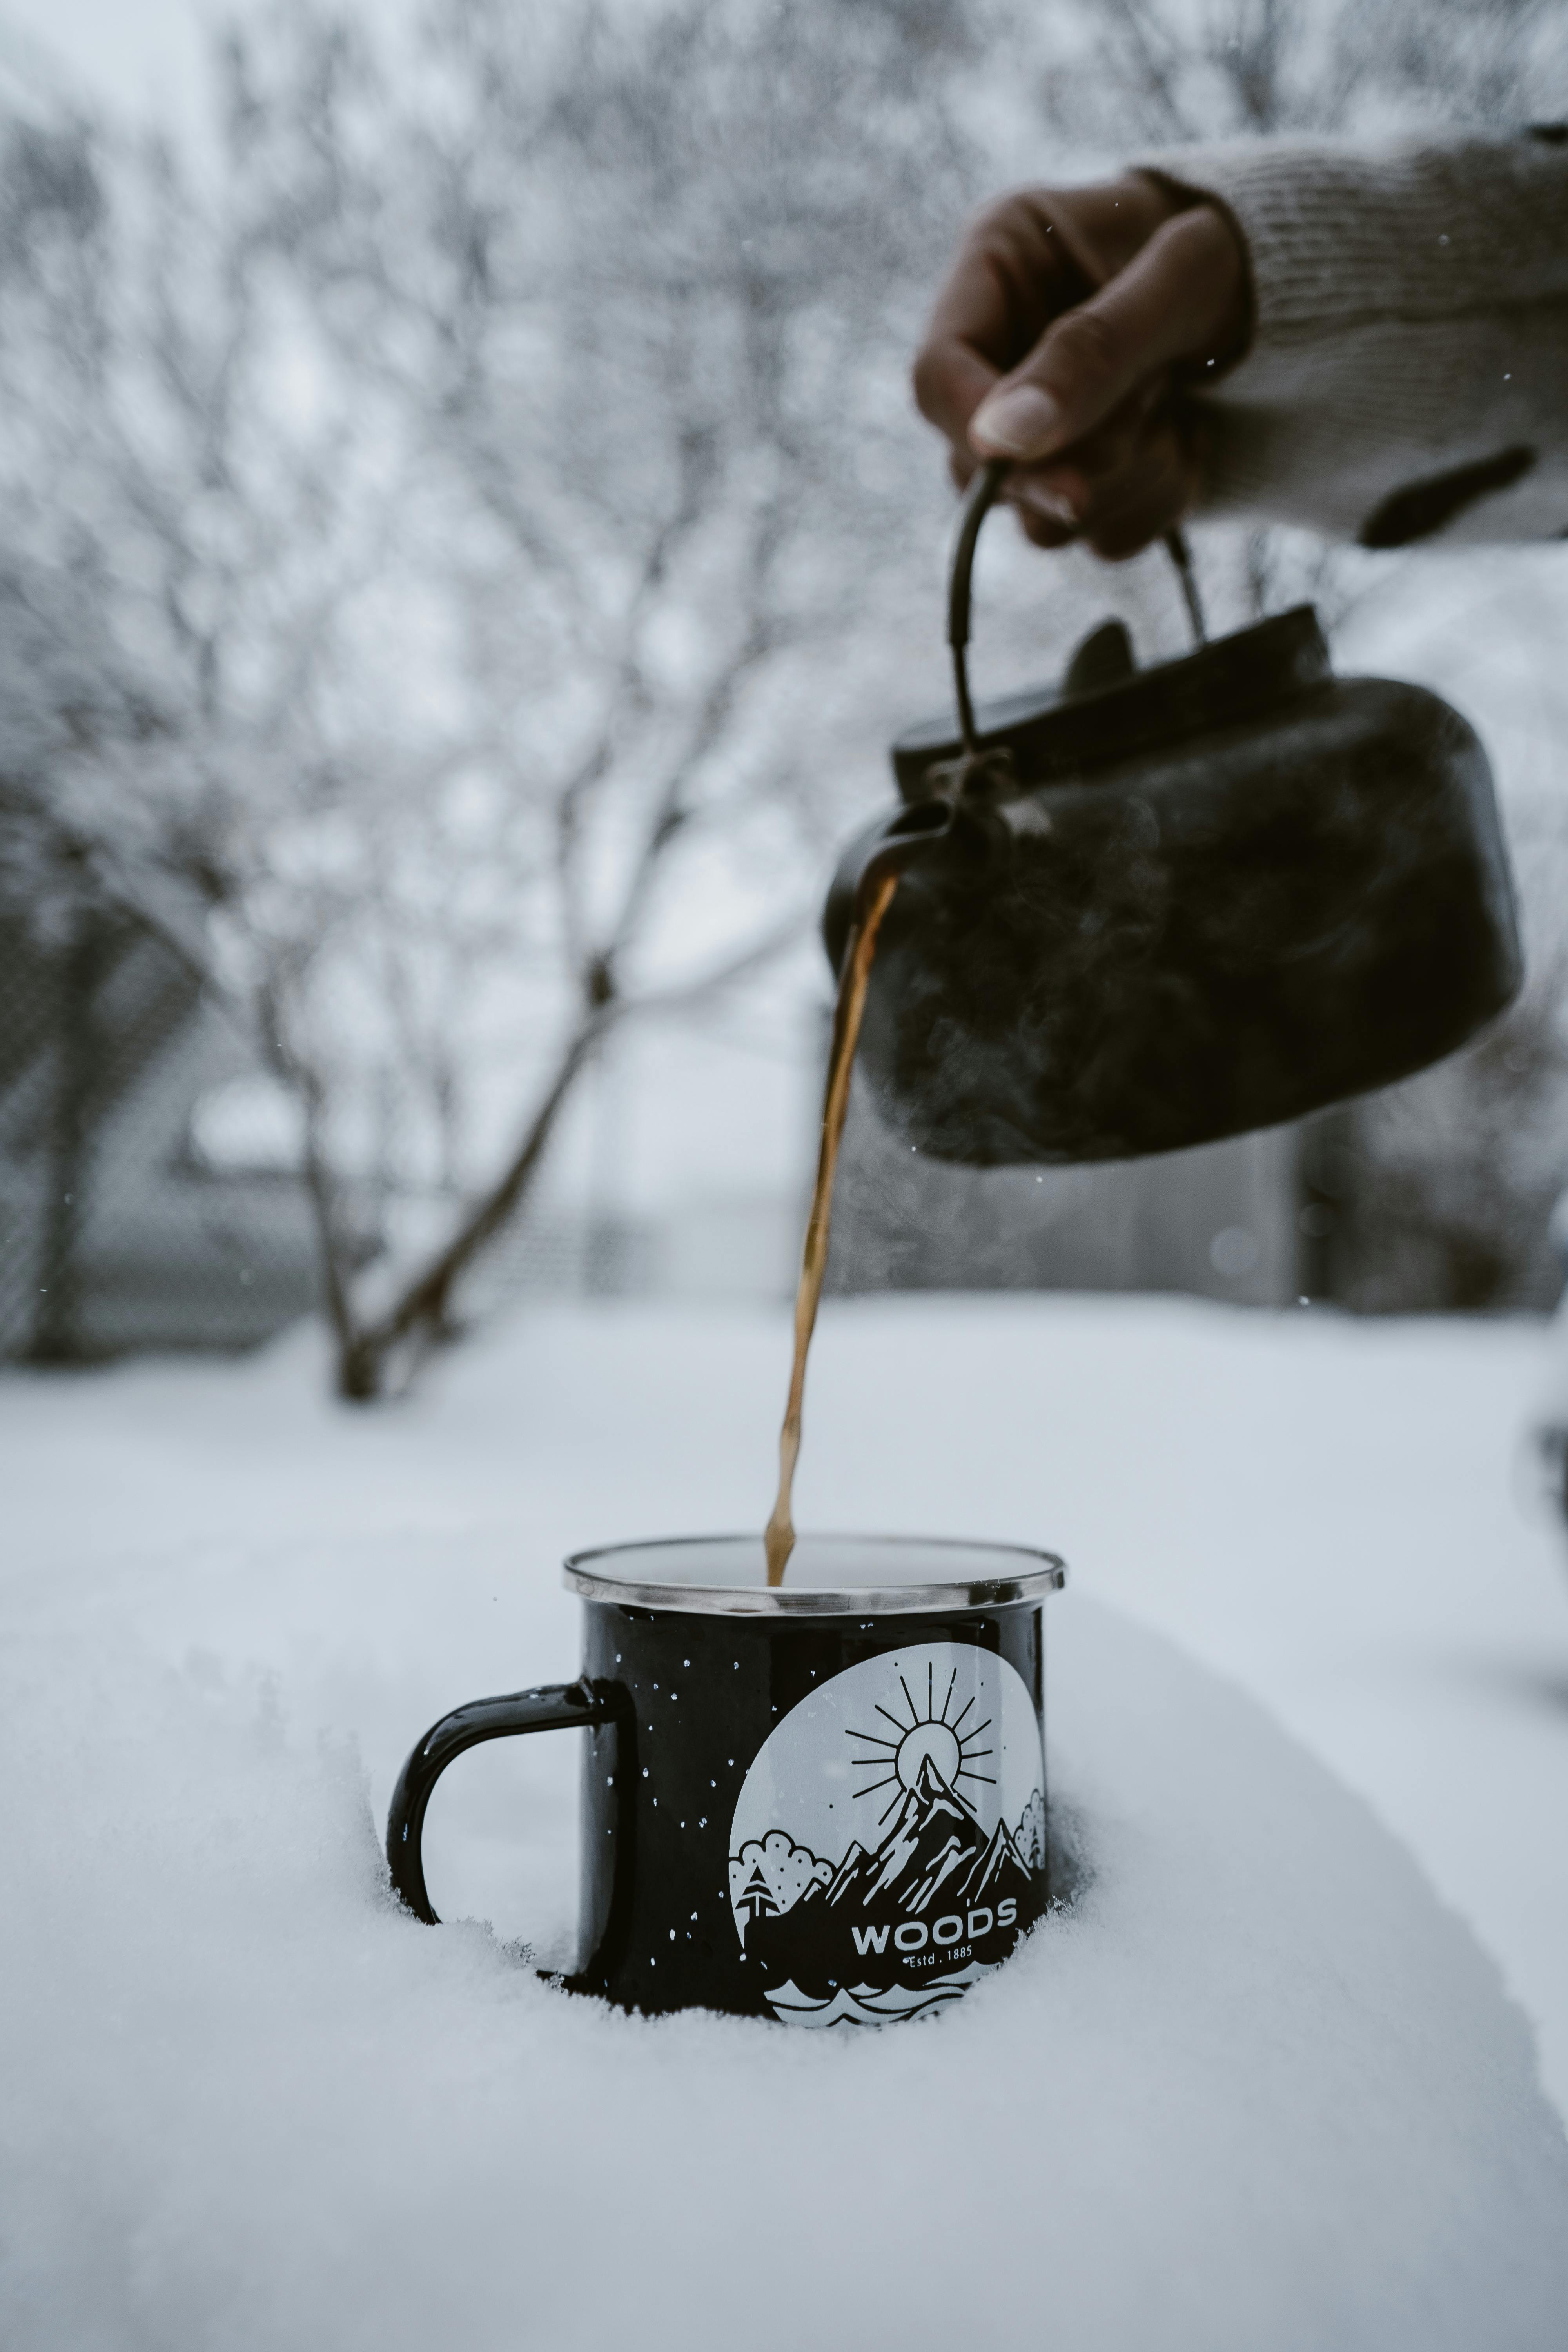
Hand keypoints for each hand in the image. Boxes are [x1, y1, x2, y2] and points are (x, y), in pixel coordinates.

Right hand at [912, 176, 1248, 558]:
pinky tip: (1188, 433)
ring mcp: (1038, 429)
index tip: (1039, 462)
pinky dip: (1160, 498)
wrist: (1306, 288)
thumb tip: (1002, 440)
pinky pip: (1106, 538)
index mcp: (1000, 264)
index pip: (939, 376)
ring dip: (1128, 476)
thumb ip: (1092, 351)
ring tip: (1178, 399)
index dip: (979, 431)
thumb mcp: (1183, 276)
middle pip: (981, 469)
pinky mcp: (1085, 482)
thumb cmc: (1242, 247)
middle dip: (1078, 456)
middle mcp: (1001, 353)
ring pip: (1043, 520)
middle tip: (1159, 398)